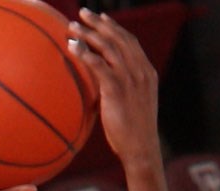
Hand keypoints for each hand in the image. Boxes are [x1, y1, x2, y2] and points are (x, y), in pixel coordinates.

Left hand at [69, 9, 159, 169]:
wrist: (141, 149)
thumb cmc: (133, 132)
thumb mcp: (133, 104)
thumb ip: (122, 88)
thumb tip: (102, 83)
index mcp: (146, 73)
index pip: (130, 42)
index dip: (115, 28)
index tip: (101, 18)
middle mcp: (140, 72)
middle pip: (119, 38)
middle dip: (99, 23)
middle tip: (82, 13)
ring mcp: (130, 80)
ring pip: (109, 47)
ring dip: (89, 35)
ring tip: (72, 27)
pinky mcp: (117, 89)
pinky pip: (99, 65)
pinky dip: (85, 53)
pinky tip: (72, 47)